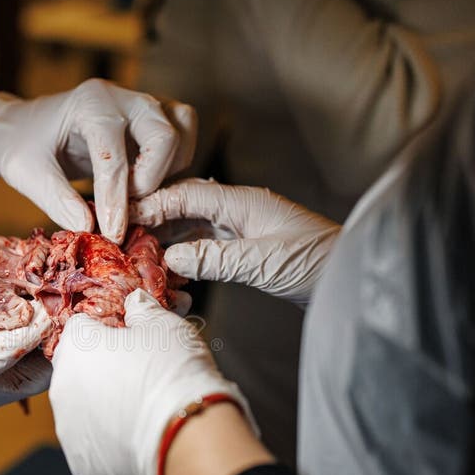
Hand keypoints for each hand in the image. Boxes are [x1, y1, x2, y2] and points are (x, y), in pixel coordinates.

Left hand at [0, 78, 197, 243]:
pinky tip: (143, 185)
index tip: (112, 234)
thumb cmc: (22, 147)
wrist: (23, 127)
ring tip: (134, 194)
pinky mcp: (152, 117)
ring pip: (181, 132)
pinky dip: (173, 165)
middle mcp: (122, 97)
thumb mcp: (27, 174)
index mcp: (89, 102)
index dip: (115, 199)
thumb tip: (91, 227)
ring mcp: (141, 103)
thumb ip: (57, 200)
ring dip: (167, 172)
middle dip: (150, 180)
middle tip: (127, 205)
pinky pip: (183, 135)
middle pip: (164, 135)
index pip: (114, 154)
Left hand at [48, 289, 253, 474]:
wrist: (187, 440)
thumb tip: (137, 302)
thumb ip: (144, 309)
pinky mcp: (83, 466)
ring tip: (144, 410)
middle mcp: (61, 389)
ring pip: (85, 412)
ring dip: (106, 409)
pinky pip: (94, 448)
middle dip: (105, 371)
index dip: (109, 331)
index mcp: (74, 348)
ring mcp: (69, 431)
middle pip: (80, 371)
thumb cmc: (174, 375)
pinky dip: (112, 443)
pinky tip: (140, 439)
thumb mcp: (165, 326)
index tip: (133, 340)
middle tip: (142, 375)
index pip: (81, 328)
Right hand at [132, 178, 340, 304]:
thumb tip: (171, 258)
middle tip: (120, 234)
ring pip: (192, 227)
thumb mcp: (263, 262)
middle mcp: (239, 210)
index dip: (151, 203)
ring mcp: (242, 230)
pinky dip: (185, 256)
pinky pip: (206, 247)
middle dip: (152, 218)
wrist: (354, 281)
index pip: (185, 193)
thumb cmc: (318, 264)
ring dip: (165, 238)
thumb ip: (215, 259)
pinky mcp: (247, 250)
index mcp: (242, 201)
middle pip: (184, 206)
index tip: (121, 215)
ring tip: (135, 252)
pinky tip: (168, 268)